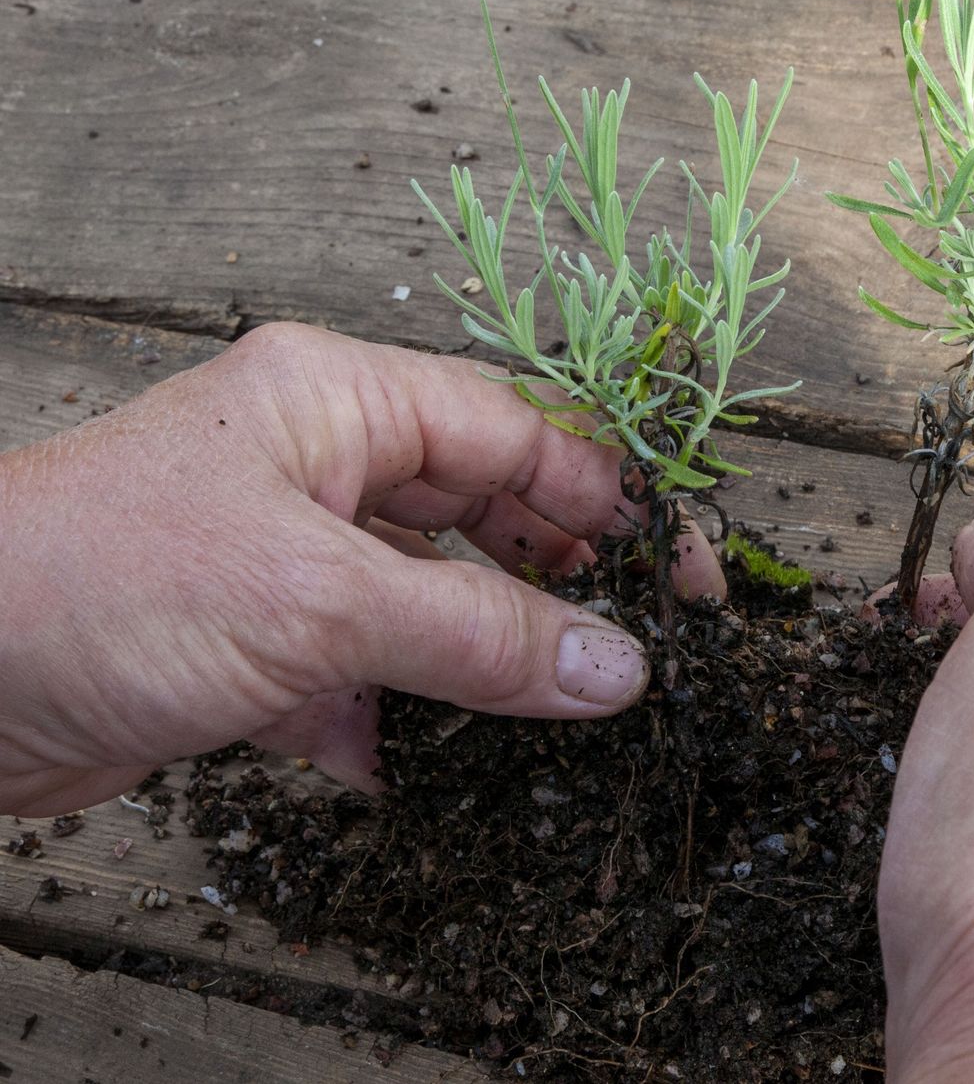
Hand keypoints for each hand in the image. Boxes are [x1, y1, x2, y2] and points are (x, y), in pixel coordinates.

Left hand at [0, 323, 722, 816]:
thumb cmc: (108, 585)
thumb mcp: (322, 604)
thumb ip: (479, 635)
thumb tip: (614, 667)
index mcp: (339, 401)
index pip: (511, 433)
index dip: (605, 497)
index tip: (678, 570)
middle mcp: (318, 460)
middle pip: (477, 510)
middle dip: (549, 579)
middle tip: (628, 647)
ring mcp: (284, 549)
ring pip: (424, 594)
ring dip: (473, 656)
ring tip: (543, 710)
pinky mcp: (251, 635)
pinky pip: (358, 664)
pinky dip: (385, 712)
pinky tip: (394, 760)